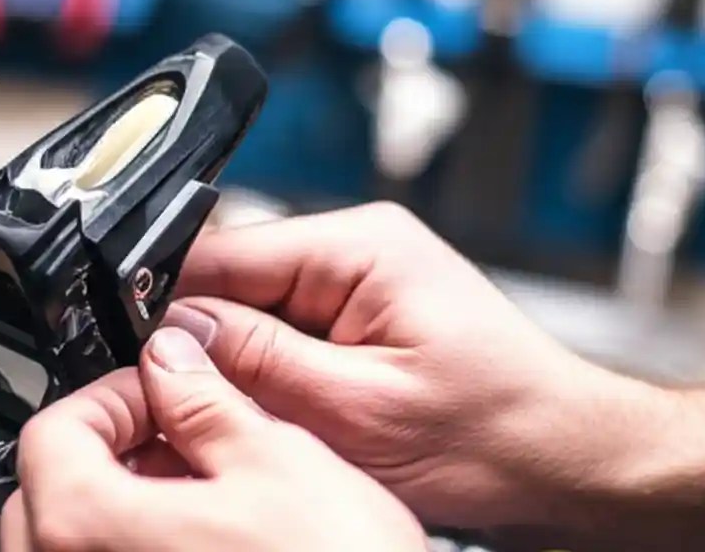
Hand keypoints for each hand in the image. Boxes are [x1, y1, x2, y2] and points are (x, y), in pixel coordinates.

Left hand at [0, 327, 424, 551]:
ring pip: (77, 547)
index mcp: (84, 526)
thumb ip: (202, 402)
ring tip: (207, 501)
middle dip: (119, 453)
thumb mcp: (277, 462)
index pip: (53, 432)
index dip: (117, 396)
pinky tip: (206, 550)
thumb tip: (170, 363)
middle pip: (53, 493)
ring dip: (128, 509)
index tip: (164, 394)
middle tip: (188, 441)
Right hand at [167, 202, 670, 531]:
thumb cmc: (494, 432)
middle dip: (215, 343)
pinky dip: (280, 375)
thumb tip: (176, 328)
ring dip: (250, 364)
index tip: (139, 353)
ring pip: (262, 314)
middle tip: (203, 403)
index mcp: (360, 245)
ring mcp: (364, 281)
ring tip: (269, 412)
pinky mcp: (367, 317)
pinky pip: (294, 336)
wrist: (565, 459)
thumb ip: (258, 359)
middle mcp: (360, 248)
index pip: (228, 252)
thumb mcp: (356, 408)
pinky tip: (295, 412)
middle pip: (241, 282)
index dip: (173, 304)